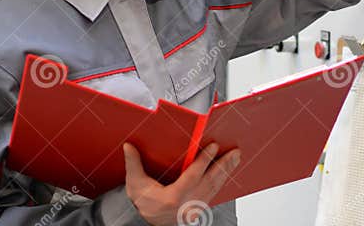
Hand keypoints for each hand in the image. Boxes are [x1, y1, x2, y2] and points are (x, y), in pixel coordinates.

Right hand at [123, 142, 240, 225]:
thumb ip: (133, 163)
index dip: (205, 160)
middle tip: (235, 151)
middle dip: (224, 165)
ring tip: (235, 157)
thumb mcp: (135, 183)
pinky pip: (213, 193)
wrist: (147, 223)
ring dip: (226, 172)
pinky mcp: (198, 209)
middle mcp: (186, 204)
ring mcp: (194, 209)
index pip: (193, 175)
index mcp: (172, 197)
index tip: (215, 146)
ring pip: (214, 188)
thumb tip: (128, 145)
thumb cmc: (143, 201)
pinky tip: (227, 171)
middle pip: (210, 182)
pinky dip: (222, 181)